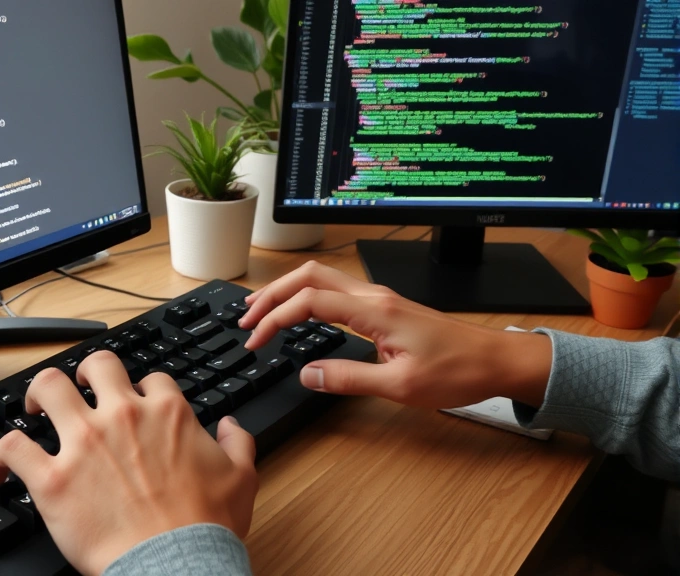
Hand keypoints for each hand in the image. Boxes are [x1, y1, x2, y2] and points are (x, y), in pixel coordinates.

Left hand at [0, 351, 257, 575]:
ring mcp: (84, 443)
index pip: (149, 379)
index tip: (137, 405)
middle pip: (96, 365)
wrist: (176, 564)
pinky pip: (11, 449)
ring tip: (34, 406)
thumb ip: (237, 442)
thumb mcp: (242, 477)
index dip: (142, 389)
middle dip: (86, 372)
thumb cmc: (205, 526)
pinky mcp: (52, 478)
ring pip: (48, 388)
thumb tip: (231, 426)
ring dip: (38, 393)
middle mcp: (122, 416)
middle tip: (81, 388)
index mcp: (166, 412)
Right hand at [240, 261, 551, 408]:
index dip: (275, 319)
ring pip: (320, 278)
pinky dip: (306, 296)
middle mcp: (373, 296)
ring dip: (287, 291)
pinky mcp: (383, 306)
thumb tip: (307, 375)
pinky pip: (334, 289)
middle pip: (308, 276)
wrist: (495, 361)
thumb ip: (348, 379)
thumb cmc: (457, 371)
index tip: (255, 340)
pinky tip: (299, 312)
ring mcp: (378, 297)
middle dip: (271, 294)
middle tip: (246, 318)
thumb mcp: (400, 386)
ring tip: (261, 310)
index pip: (309, 302)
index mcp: (374, 310)